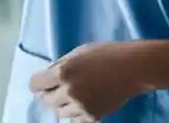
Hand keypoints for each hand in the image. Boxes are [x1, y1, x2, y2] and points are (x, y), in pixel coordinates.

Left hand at [29, 41, 152, 120]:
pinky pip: (75, 119)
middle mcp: (68, 91)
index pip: (35, 84)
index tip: (43, 83)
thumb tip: (47, 76)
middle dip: (51, 94)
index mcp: (63, 72)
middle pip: (46, 100)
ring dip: (64, 104)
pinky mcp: (91, 116)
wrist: (133, 68)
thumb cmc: (107, 54)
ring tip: (78, 94)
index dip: (38, 83)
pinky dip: (78, 112)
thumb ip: (61, 64)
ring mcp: (79, 106)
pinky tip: (88, 101)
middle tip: (62, 88)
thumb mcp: (80, 52)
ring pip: (60, 112)